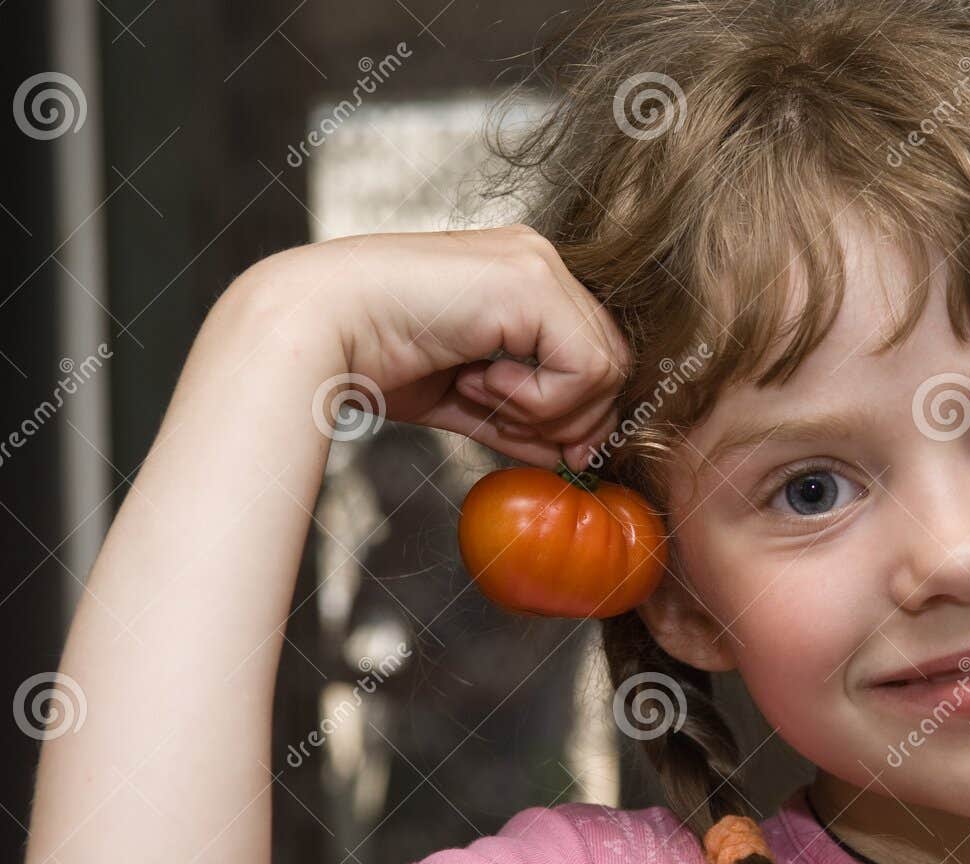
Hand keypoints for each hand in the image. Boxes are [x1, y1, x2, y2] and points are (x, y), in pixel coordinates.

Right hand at [250, 224, 631, 468]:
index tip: (534, 441)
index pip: (592, 357)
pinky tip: (478, 380)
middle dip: (568, 418)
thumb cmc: (376, 360)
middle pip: (610, 365)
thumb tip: (577, 453)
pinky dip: (539, 399)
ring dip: (546, 409)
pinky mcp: (532, 283)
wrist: (316, 331)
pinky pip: (585, 369)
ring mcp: (537, 265)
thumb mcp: (470, 398)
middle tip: (503, 422)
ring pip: (606, 370)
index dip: (574, 413)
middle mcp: (538, 262)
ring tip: (477, 390)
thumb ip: (526, 417)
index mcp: (523, 280)